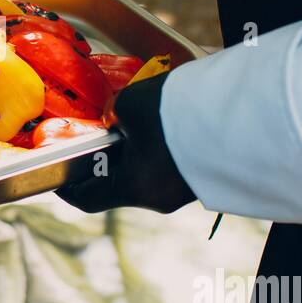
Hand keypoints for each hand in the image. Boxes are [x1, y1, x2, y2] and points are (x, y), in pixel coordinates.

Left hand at [57, 72, 195, 214]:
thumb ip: (115, 113)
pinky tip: (163, 123)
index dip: (68, 187)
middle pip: (119, 183)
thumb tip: (114, 117)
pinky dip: (160, 148)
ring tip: (134, 121)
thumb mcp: (133, 103)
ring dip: (136, 149)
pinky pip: (170, 166)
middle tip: (98, 134)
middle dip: (107, 159)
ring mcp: (184, 190)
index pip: (88, 198)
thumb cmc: (177, 111)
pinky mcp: (203, 177)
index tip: (58, 175)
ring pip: (147, 172)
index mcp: (135, 189)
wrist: (244, 111)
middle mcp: (159, 199)